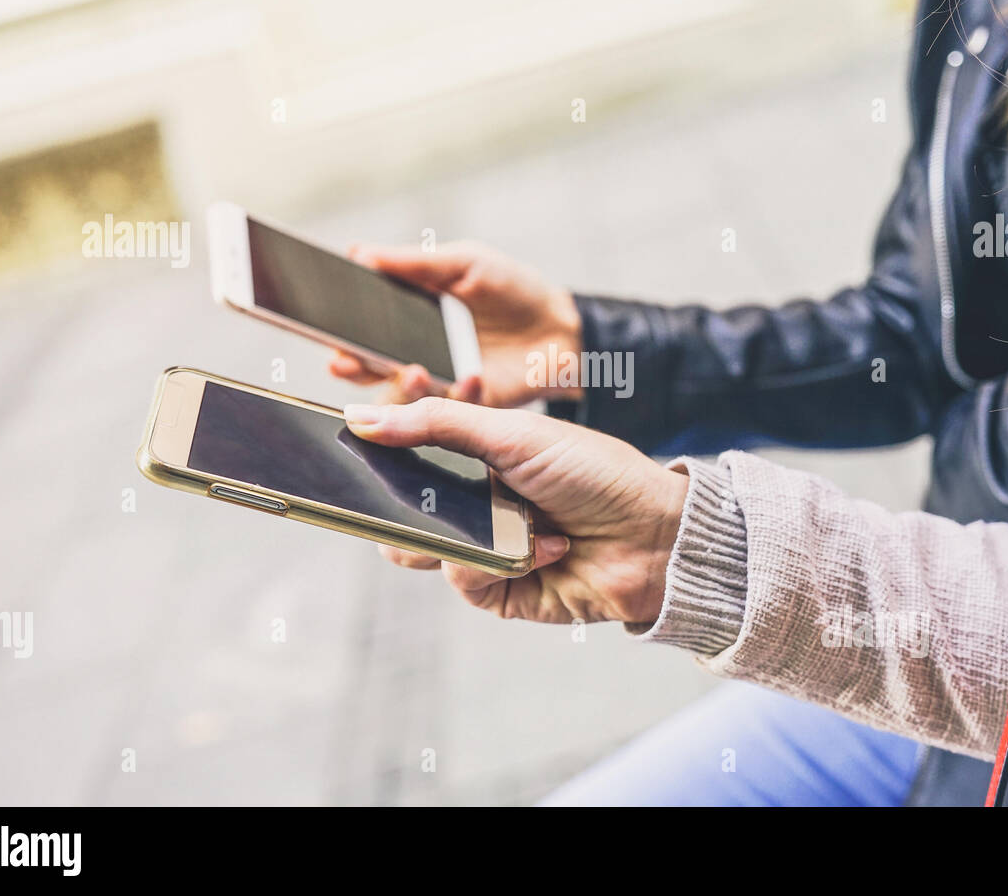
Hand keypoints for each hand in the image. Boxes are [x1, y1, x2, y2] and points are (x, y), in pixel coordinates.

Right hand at [330, 242, 582, 407]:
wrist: (564, 326)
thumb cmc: (512, 288)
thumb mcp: (463, 262)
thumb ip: (413, 262)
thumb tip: (358, 252)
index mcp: (407, 317)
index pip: (361, 325)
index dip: (338, 327)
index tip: (321, 325)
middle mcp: (415, 353)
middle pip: (370, 366)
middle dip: (354, 365)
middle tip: (344, 360)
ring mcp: (441, 382)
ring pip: (404, 395)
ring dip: (400, 386)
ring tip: (409, 370)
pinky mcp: (470, 406)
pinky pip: (455, 407)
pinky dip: (461, 392)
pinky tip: (471, 376)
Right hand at [344, 398, 687, 624]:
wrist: (656, 535)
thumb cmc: (595, 472)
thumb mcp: (513, 434)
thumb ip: (437, 424)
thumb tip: (361, 416)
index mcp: (475, 457)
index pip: (406, 452)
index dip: (379, 445)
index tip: (350, 434)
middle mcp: (474, 504)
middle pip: (401, 506)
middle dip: (396, 498)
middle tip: (396, 490)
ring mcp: (484, 548)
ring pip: (421, 547)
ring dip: (450, 532)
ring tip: (491, 519)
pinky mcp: (499, 592)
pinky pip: (462, 580)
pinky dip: (495, 562)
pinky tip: (542, 548)